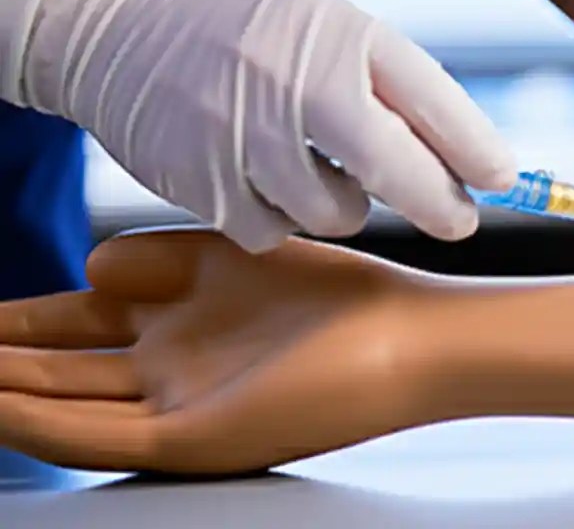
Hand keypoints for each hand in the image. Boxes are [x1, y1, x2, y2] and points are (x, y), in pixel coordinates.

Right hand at [0, 0, 514, 251]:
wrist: (119, 25)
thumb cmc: (255, 34)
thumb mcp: (330, 31)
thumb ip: (398, 91)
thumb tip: (479, 168)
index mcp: (341, 36)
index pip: (433, 103)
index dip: (479, 153)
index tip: (504, 180)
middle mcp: (297, 83)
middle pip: (397, 175)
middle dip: (439, 206)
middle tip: (457, 220)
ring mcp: (246, 137)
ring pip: (337, 214)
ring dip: (342, 203)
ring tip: (313, 162)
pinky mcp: (202, 186)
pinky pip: (274, 233)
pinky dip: (279, 216)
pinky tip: (259, 173)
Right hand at [0, 230, 448, 473]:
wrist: (408, 337)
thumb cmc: (335, 295)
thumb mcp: (229, 260)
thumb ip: (155, 259)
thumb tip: (91, 265)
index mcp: (178, 334)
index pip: (74, 331)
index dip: (17, 326)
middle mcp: (168, 375)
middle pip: (58, 372)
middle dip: (0, 361)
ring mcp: (177, 409)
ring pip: (64, 406)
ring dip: (5, 393)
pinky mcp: (196, 440)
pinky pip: (98, 436)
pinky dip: (38, 422)